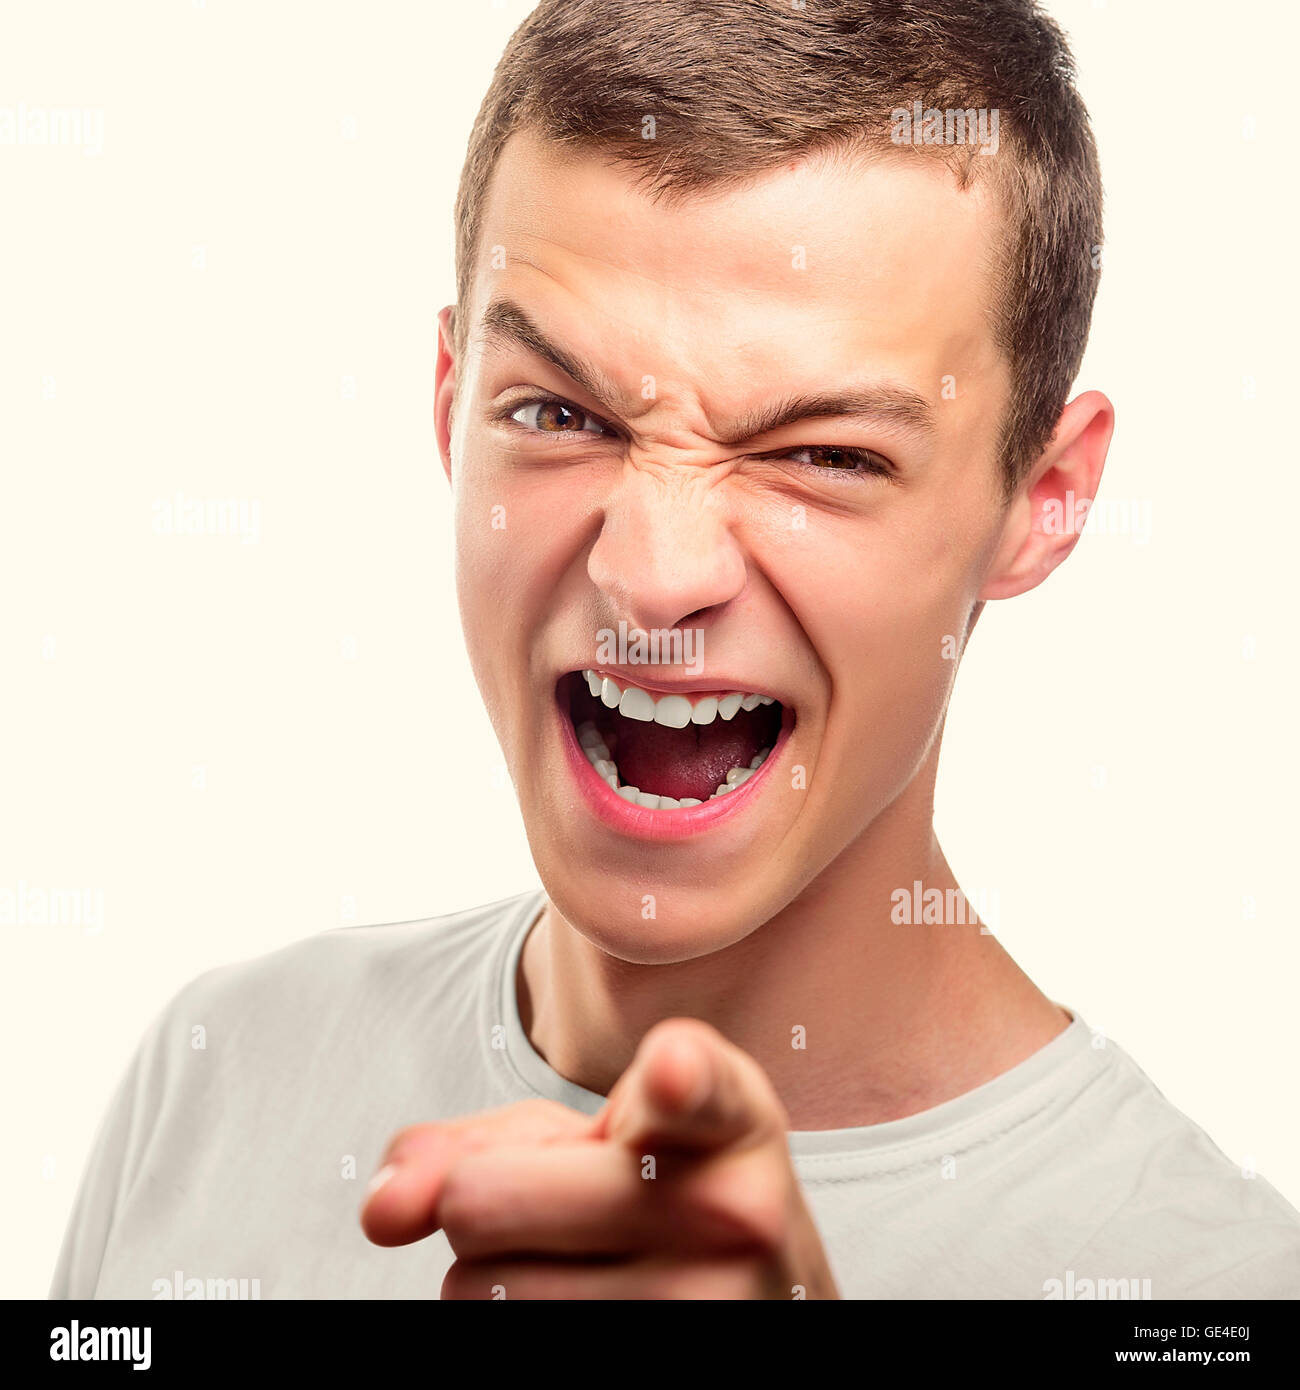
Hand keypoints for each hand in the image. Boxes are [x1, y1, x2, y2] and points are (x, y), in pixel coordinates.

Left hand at [361, 1017, 839, 1298]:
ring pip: (472, 1289)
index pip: (697, 1086)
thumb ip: (476, 1140)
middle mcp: (730, 1212)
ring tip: (589, 1264)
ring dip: (502, 1276)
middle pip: (480, 1199)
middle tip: (573, 1208)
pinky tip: (585, 1303)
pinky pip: (490, 1340)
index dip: (677, 1079)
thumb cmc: (658, 1194)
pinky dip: (508, 1322)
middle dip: (491, 1204)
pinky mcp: (653, 1365)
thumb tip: (382, 1209)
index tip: (669, 1075)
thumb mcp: (597, 1132)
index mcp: (728, 1116)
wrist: (763, 1296)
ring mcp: (704, 1310)